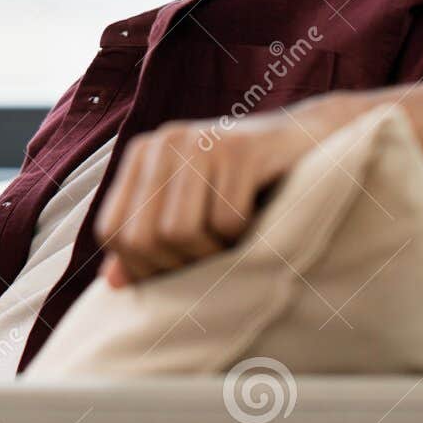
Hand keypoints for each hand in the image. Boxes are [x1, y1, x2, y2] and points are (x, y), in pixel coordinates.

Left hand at [94, 106, 327, 287]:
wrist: (311, 140)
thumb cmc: (246, 183)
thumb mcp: (191, 208)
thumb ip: (149, 239)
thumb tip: (111, 282)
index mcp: (144, 153)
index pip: (112, 230)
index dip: (140, 265)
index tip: (178, 270)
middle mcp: (165, 141)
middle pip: (144, 237)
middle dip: (179, 264)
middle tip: (213, 258)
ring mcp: (202, 140)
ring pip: (181, 233)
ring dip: (214, 253)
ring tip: (236, 238)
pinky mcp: (241, 148)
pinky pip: (226, 222)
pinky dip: (244, 237)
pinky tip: (258, 219)